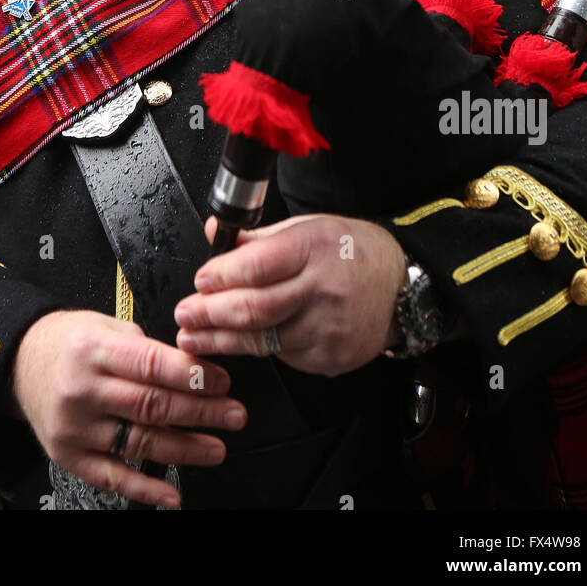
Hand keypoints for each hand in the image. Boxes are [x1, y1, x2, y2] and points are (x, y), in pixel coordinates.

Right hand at [11, 309, 246, 508]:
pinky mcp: (69, 456)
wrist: (19, 363)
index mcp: (94, 350)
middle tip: (234, 415)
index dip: (192, 376)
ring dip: (185, 448)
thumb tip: (192, 369)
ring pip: (139, 443)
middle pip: (151, 405)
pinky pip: (113, 478)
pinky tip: (174, 494)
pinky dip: (146, 489)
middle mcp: (82, 390)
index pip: (151, 365)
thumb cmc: (70, 341)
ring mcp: (75, 428)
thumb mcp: (105, 325)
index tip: (222, 382)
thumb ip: (144, 348)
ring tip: (218, 448)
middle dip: (200, 412)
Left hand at [174, 214, 406, 376]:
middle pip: (255, 309)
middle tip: (184, 315)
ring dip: (221, 340)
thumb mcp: (308, 228)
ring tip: (193, 338)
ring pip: (264, 340)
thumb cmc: (352, 251)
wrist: (401, 287)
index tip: (199, 281)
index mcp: (313, 248)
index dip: (222, 276)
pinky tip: (235, 344)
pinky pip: (283, 356)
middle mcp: (322, 290)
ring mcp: (328, 329)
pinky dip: (256, 350)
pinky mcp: (330, 357)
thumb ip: (259, 238)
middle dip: (210, 314)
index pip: (257, 266)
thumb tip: (216, 233)